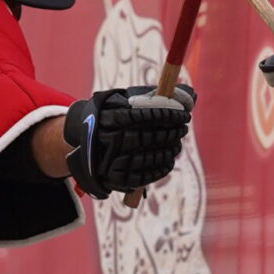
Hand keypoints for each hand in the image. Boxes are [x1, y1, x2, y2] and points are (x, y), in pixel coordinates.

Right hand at [64, 84, 194, 196]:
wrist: (83, 140)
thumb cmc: (112, 114)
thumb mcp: (126, 100)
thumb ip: (155, 97)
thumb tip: (190, 95)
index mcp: (108, 117)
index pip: (141, 115)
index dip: (165, 115)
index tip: (183, 114)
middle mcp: (106, 139)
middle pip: (144, 137)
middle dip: (169, 133)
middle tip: (183, 129)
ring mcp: (109, 161)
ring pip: (145, 158)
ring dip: (167, 152)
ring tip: (177, 145)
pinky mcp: (113, 178)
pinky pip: (141, 177)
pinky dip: (159, 170)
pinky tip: (169, 161)